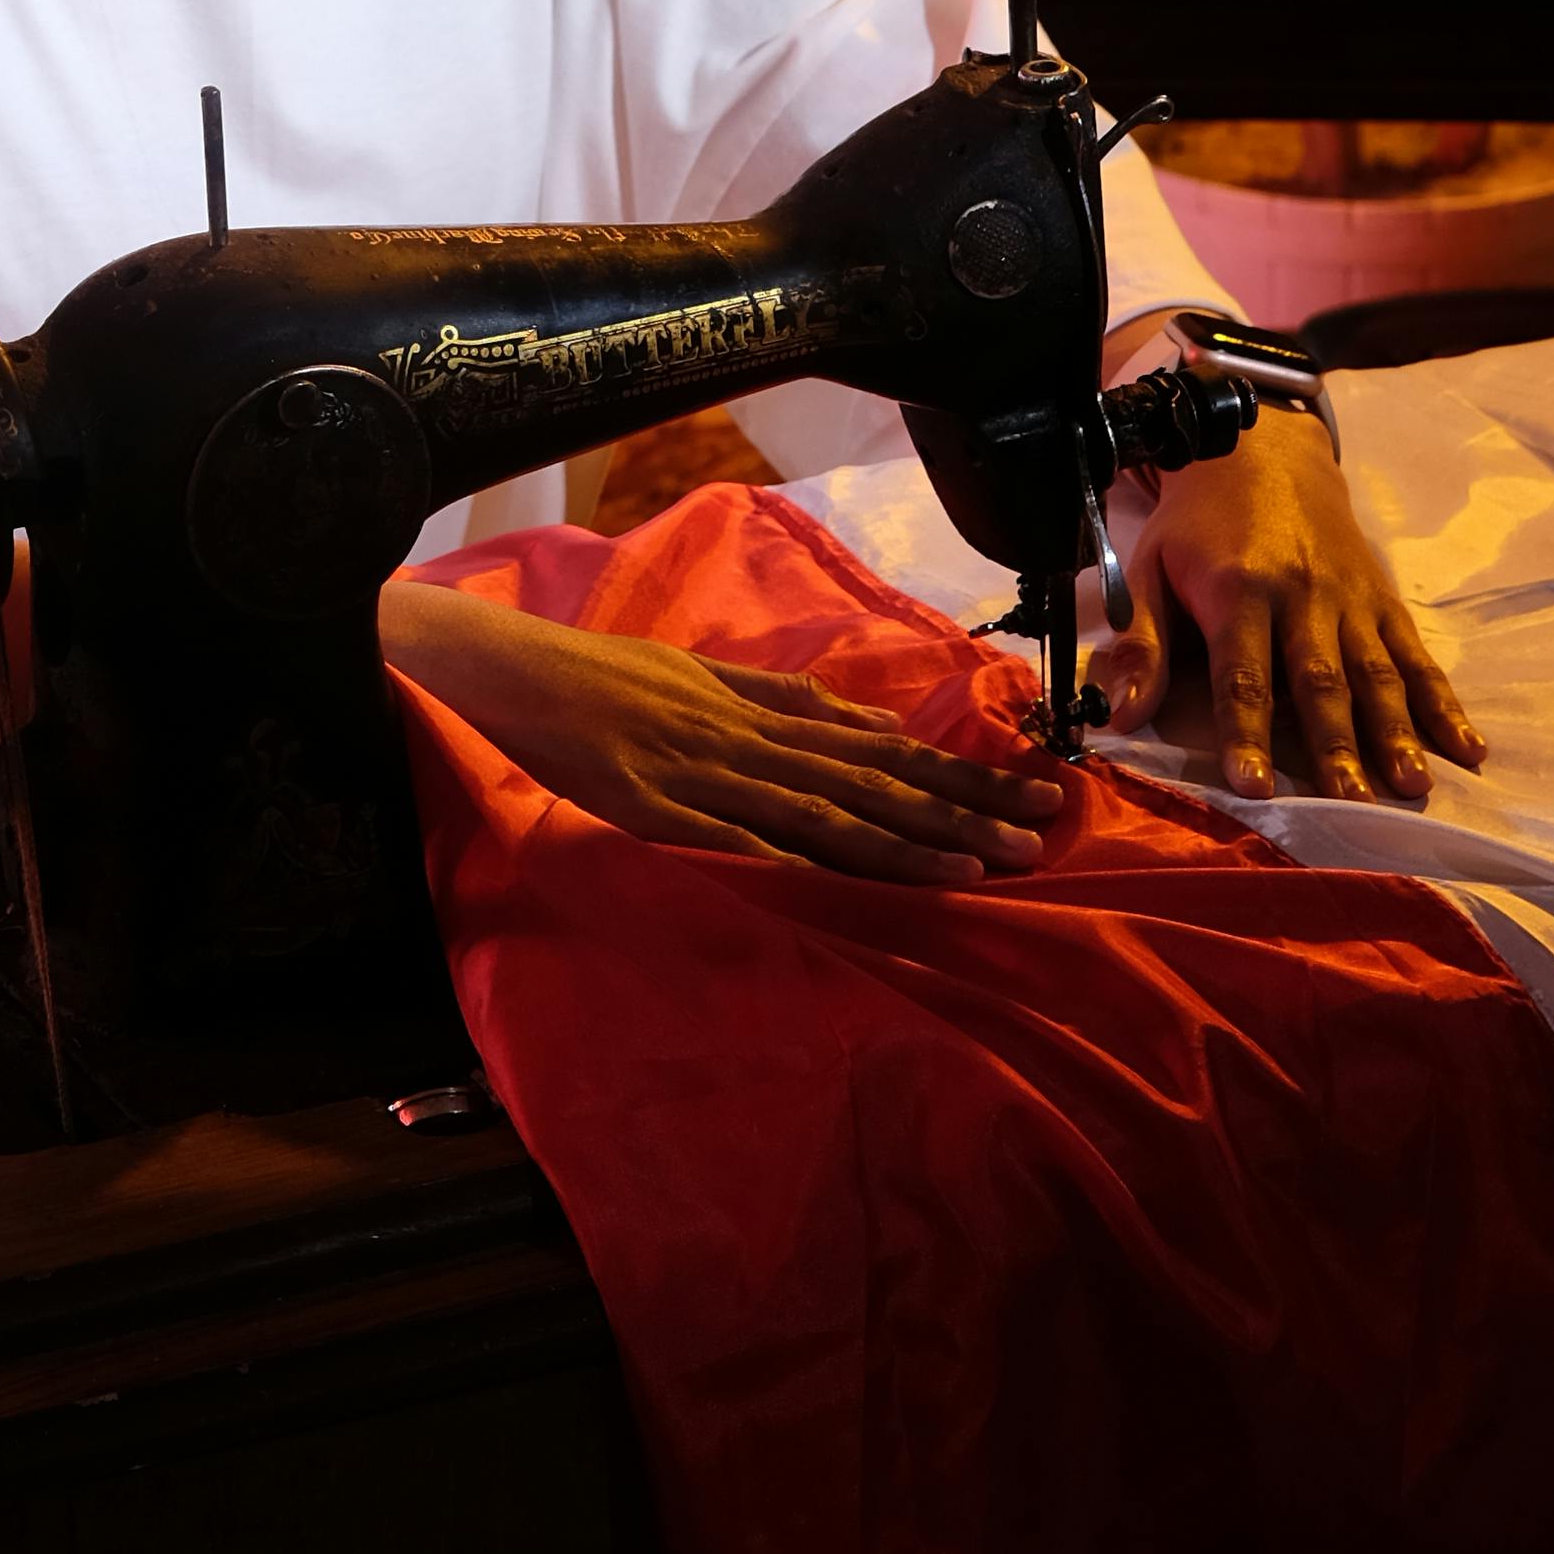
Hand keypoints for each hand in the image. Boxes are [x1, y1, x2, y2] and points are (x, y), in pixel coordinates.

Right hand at [381, 579, 1057, 884]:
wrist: (514, 669)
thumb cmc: (601, 676)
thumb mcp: (702, 677)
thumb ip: (776, 701)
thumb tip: (853, 719)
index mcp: (763, 706)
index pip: (882, 742)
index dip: (960, 768)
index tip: (1030, 786)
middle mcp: (752, 736)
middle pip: (874, 776)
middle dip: (960, 808)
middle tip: (1039, 833)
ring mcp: (708, 772)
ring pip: (826, 809)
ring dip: (907, 840)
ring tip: (978, 864)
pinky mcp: (661, 809)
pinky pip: (741, 841)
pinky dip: (802, 861)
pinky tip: (852, 884)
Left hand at [1100, 404, 1483, 806]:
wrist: (1264, 448)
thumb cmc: (1197, 522)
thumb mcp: (1150, 568)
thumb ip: (1141, 644)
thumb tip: (1121, 717)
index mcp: (1238, 589)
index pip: (1242, 674)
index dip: (1246, 731)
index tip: (1254, 786)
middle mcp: (1302, 595)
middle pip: (1320, 681)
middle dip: (1336, 746)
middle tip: (1352, 805)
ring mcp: (1350, 597)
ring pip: (1376, 672)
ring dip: (1397, 732)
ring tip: (1413, 786)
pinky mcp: (1383, 597)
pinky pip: (1416, 655)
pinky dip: (1444, 702)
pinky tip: (1467, 747)